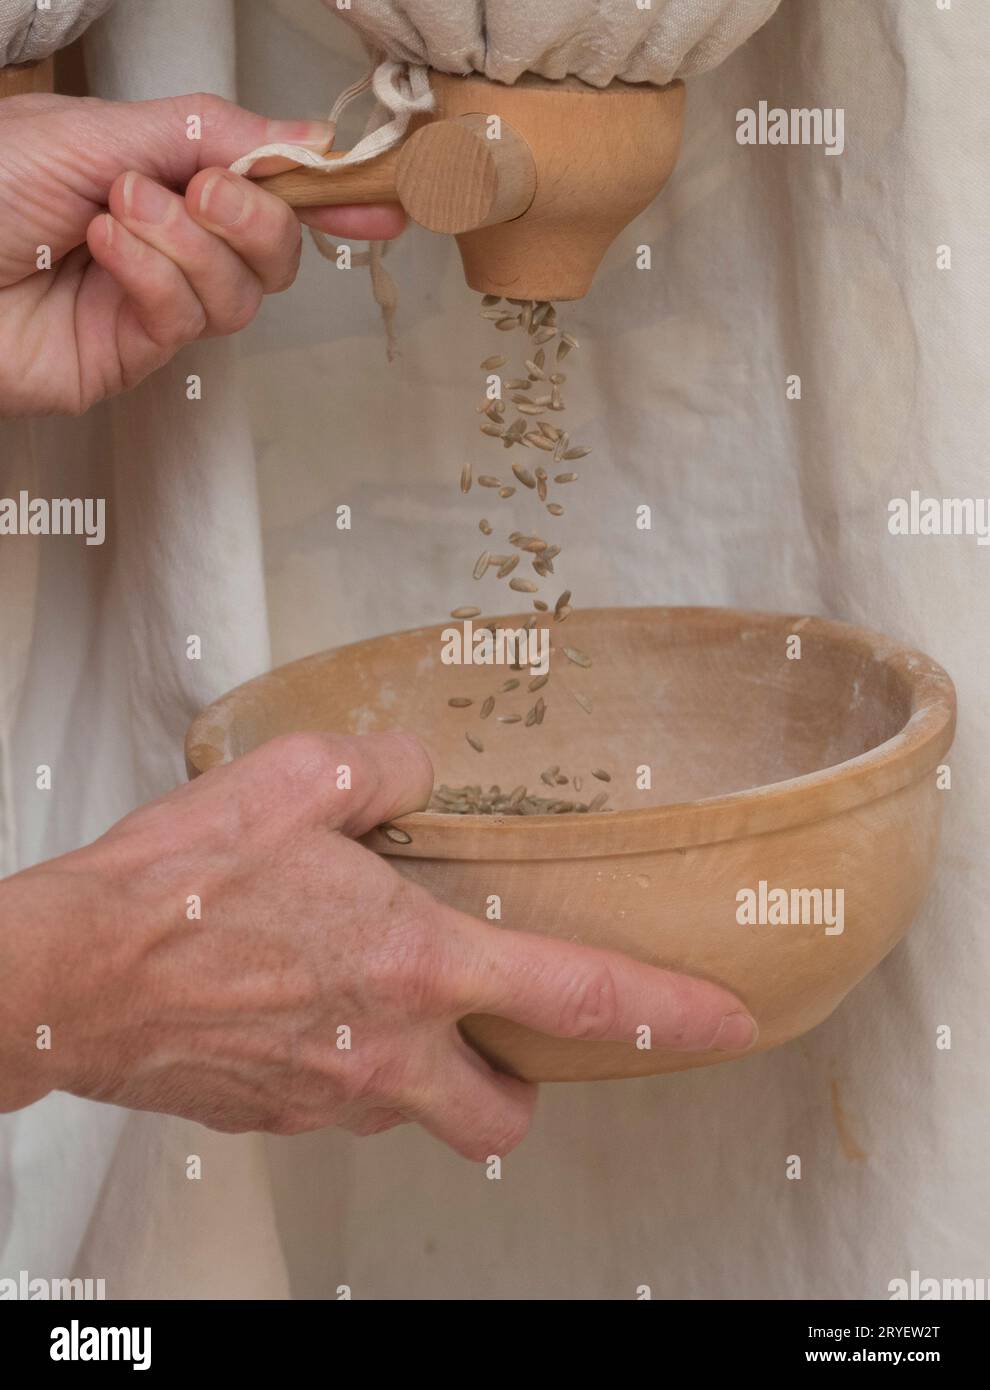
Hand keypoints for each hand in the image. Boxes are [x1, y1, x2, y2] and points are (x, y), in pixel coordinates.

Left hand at [0, 91, 403, 416]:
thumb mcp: (98, 130)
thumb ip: (205, 133)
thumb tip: (303, 142)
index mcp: (165, 181)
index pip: (268, 194)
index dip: (328, 197)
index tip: (379, 197)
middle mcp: (170, 249)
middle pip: (273, 256)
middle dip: (253, 220)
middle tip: (200, 191)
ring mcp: (152, 308)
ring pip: (239, 296)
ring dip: (190, 246)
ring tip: (121, 210)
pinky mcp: (130, 357)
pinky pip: (186, 323)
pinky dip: (156, 278)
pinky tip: (105, 247)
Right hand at [0, 732, 756, 1159]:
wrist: (68, 975)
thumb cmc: (176, 887)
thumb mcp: (296, 781)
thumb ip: (386, 771)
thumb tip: (418, 772)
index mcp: (419, 965)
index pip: (581, 999)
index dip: (668, 1017)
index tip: (724, 1026)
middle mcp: (390, 1052)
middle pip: (505, 1115)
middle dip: (520, 1085)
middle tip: (499, 1028)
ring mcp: (331, 1100)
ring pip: (415, 1112)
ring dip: (422, 1065)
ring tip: (372, 991)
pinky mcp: (276, 1119)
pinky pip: (341, 1105)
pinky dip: (348, 1062)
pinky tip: (302, 1002)